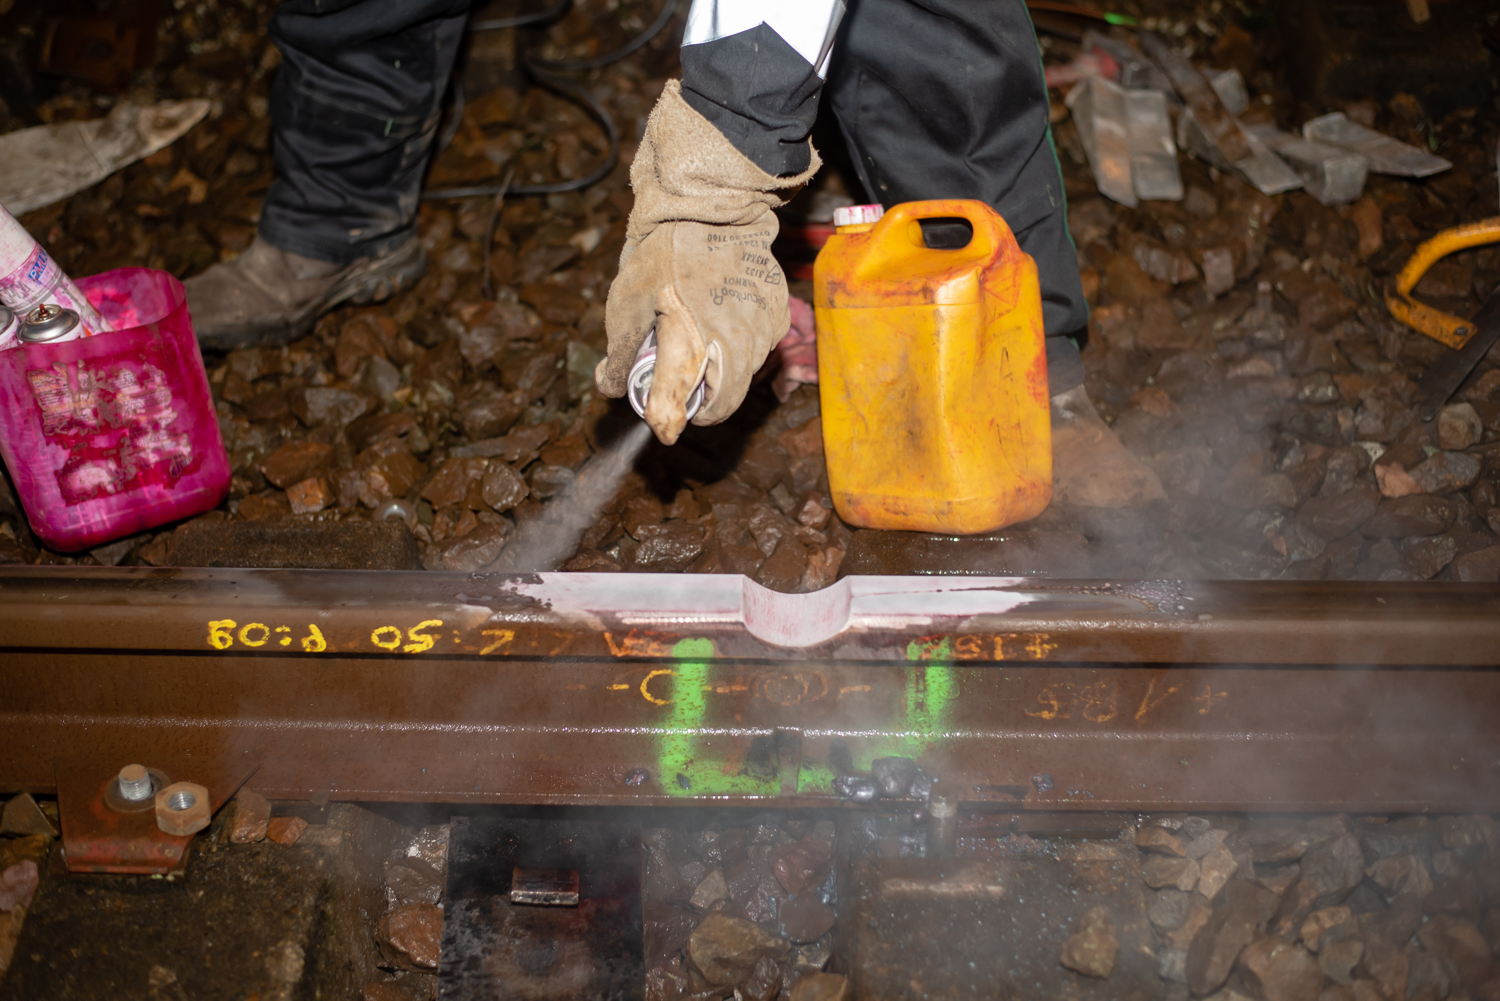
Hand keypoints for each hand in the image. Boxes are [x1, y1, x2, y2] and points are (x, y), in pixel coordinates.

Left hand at [598, 81, 816, 443]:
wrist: (711, 205)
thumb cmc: (663, 253)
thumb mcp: (626, 303)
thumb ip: (619, 355)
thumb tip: (610, 387)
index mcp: (688, 348)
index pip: (678, 410)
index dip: (667, 422)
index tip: (661, 426)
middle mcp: (732, 349)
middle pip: (720, 404)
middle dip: (699, 402)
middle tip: (678, 384)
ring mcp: (761, 333)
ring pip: (742, 376)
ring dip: (720, 372)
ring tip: (698, 337)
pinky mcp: (778, 316)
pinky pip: (759, 348)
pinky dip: (739, 345)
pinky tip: (720, 316)